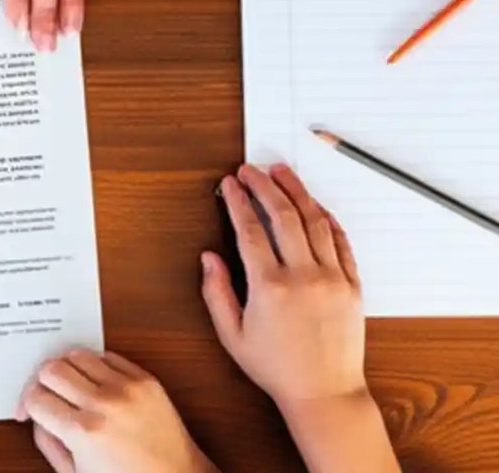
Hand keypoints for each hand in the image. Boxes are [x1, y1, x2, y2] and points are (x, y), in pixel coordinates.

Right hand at [19, 349, 215, 472]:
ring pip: (77, 354)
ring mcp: (127, 388)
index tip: (32, 410)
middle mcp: (104, 404)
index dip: (28, 404)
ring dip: (67, 369)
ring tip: (70, 386)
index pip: (36, 397)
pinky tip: (95, 382)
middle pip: (51, 368)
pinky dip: (96, 365)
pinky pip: (108, 355)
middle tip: (47, 396)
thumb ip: (48, 444)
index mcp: (83, 432)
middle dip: (42, 383)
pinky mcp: (146, 380)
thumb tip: (37, 417)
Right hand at [203, 164, 366, 408]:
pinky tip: (314, 205)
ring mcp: (332, 278)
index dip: (238, 202)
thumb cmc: (274, 368)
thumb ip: (216, 292)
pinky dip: (327, 218)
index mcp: (269, 287)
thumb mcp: (232, 335)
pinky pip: (341, 242)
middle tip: (251, 169)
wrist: (324, 392)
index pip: (249, 230)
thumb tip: (208, 256)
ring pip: (315, 221)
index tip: (230, 184)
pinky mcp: (353, 285)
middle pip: (283, 216)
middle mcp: (304, 276)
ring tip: (282, 173)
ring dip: (297, 192)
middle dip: (265, 186)